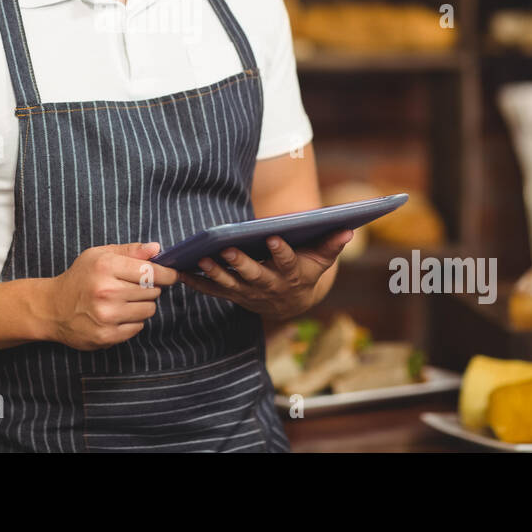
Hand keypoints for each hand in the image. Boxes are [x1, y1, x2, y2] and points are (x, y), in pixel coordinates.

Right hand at [40, 242, 178, 350]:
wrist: (52, 308)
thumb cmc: (79, 278)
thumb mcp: (99, 255)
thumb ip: (130, 251)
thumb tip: (157, 248)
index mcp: (106, 266)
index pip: (150, 271)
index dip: (166, 274)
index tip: (171, 275)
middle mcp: (106, 291)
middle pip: (152, 291)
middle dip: (149, 288)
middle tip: (133, 287)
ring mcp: (107, 315)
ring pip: (148, 310)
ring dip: (142, 305)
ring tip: (124, 301)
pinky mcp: (107, 335)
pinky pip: (138, 327)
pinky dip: (132, 321)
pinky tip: (117, 314)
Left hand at [177, 230, 352, 320]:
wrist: (292, 302)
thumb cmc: (306, 270)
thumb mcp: (321, 259)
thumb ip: (331, 244)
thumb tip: (349, 229)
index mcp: (292, 276)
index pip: (288, 263)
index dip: (281, 252)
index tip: (274, 237)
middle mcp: (270, 287)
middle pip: (254, 276)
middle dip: (241, 263)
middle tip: (227, 249)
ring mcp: (249, 294)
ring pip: (231, 284)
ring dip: (215, 273)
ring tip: (202, 258)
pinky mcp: (233, 295)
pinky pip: (213, 290)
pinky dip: (197, 282)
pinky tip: (182, 271)